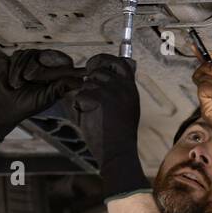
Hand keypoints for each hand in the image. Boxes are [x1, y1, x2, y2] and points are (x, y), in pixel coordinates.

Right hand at [0, 49, 101, 142]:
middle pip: (47, 55)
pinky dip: (14, 67)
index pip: (65, 63)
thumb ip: (61, 88)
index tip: (60, 64)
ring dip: (22, 70)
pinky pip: (19, 55)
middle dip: (35, 68)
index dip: (63, 62)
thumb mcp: (46, 98)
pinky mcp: (19, 59)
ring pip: (31, 54)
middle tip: (28, 79)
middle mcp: (47, 66)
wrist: (6, 105)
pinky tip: (12, 79)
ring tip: (18, 84)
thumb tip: (81, 81)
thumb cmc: (28, 105)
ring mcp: (33, 61)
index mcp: (57, 76)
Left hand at [68, 53, 149, 201]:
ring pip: (87, 84)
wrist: (118, 151)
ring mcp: (111, 91)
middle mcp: (123, 86)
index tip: (92, 65)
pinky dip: (80, 107)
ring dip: (85, 97)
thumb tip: (123, 65)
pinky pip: (80, 95)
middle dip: (90, 83)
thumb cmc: (119, 133)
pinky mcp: (99, 99)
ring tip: (95, 114)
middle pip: (98, 72)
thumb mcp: (128, 107)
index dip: (103, 60)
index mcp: (131, 88)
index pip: (119, 62)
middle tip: (91, 100)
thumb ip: (122, 88)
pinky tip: (90, 118)